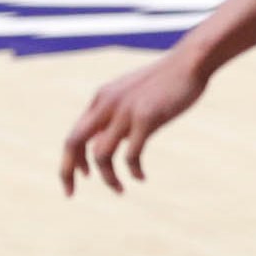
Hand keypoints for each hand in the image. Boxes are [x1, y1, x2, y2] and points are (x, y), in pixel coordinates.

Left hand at [60, 49, 209, 195]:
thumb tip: (104, 143)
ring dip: (107, 177)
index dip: (71, 159)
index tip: (82, 177)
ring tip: (119, 189)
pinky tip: (140, 177)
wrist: (188, 62)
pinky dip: (132, 170)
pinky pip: (130, 154)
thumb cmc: (162, 82)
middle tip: (70, 192)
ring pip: (100, 154)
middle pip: (73, 142)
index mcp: (100, 99)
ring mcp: (124, 111)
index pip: (74, 134)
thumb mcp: (130, 96)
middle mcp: (106, 104)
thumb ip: (114, 116)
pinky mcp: (146, 118)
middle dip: (67, 170)